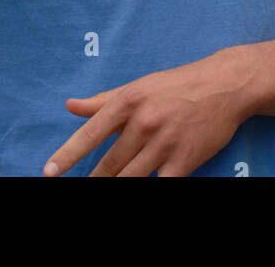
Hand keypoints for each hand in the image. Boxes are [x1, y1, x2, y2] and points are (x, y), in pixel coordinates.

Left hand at [43, 50, 256, 177]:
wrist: (224, 85)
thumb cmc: (176, 85)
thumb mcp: (138, 86)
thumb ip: (103, 101)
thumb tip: (70, 106)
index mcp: (129, 100)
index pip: (91, 132)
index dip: (68, 154)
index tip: (50, 170)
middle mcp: (144, 121)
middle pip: (110, 163)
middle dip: (94, 180)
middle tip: (81, 188)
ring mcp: (165, 142)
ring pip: (131, 178)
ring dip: (116, 186)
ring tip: (106, 188)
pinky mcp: (185, 160)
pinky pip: (160, 185)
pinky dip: (149, 188)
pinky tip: (142, 188)